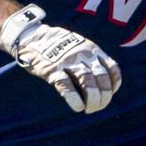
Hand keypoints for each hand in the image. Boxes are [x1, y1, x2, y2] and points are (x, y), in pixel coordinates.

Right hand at [0, 6, 120, 112]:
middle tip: (98, 107)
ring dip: (92, 99)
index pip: (112, 68)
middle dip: (104, 96)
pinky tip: (78, 107)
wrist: (32, 36)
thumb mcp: (80, 45)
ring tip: (90, 109)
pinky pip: (66, 86)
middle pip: (101, 78)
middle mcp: (83, 55)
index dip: (113, 84)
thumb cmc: (58, 45)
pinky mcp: (52, 69)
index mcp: (92, 49)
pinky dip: (74, 99)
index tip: (109, 94)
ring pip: (87, 82)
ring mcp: (67, 61)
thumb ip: (92, 59)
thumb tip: (103, 81)